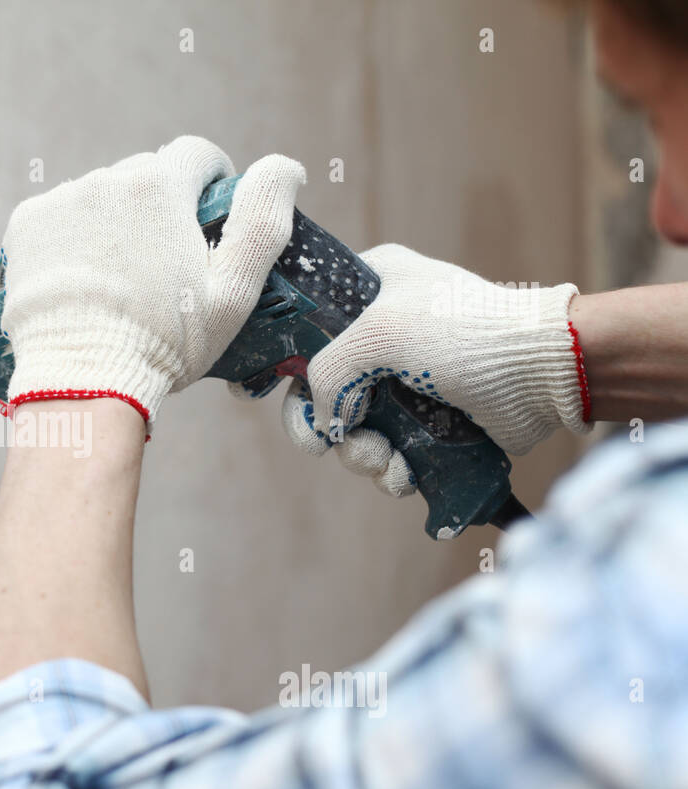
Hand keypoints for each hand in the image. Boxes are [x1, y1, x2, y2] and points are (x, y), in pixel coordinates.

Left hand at [0, 136, 304, 425]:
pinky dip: (73, 237)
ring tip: (119, 277)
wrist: (82, 379)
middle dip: (160, 207)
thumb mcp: (233, 291)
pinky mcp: (26, 225)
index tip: (208, 214)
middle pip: (146, 175)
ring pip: (101, 196)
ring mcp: (61, 201)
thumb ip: (263, 221)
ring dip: (114, 221)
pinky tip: (82, 277)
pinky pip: (60, 216)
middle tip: (163, 262)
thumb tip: (285, 167)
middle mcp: (106, 180)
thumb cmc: (164, 342)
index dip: (211, 181)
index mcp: (160, 186)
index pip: (197, 154)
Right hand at [280, 244, 591, 495]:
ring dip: (362, 455)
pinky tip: (406, 474)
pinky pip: (390, 452)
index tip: (271, 395)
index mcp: (368, 290)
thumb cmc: (462, 332)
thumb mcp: (377, 333)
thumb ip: (327, 370)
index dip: (282, 365)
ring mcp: (405, 379)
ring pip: (353, 430)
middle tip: (334, 443)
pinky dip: (392, 469)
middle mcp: (380, 334)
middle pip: (321, 391)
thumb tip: (325, 419)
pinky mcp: (429, 420)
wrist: (541, 373)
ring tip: (386, 462)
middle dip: (326, 427)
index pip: (303, 326)